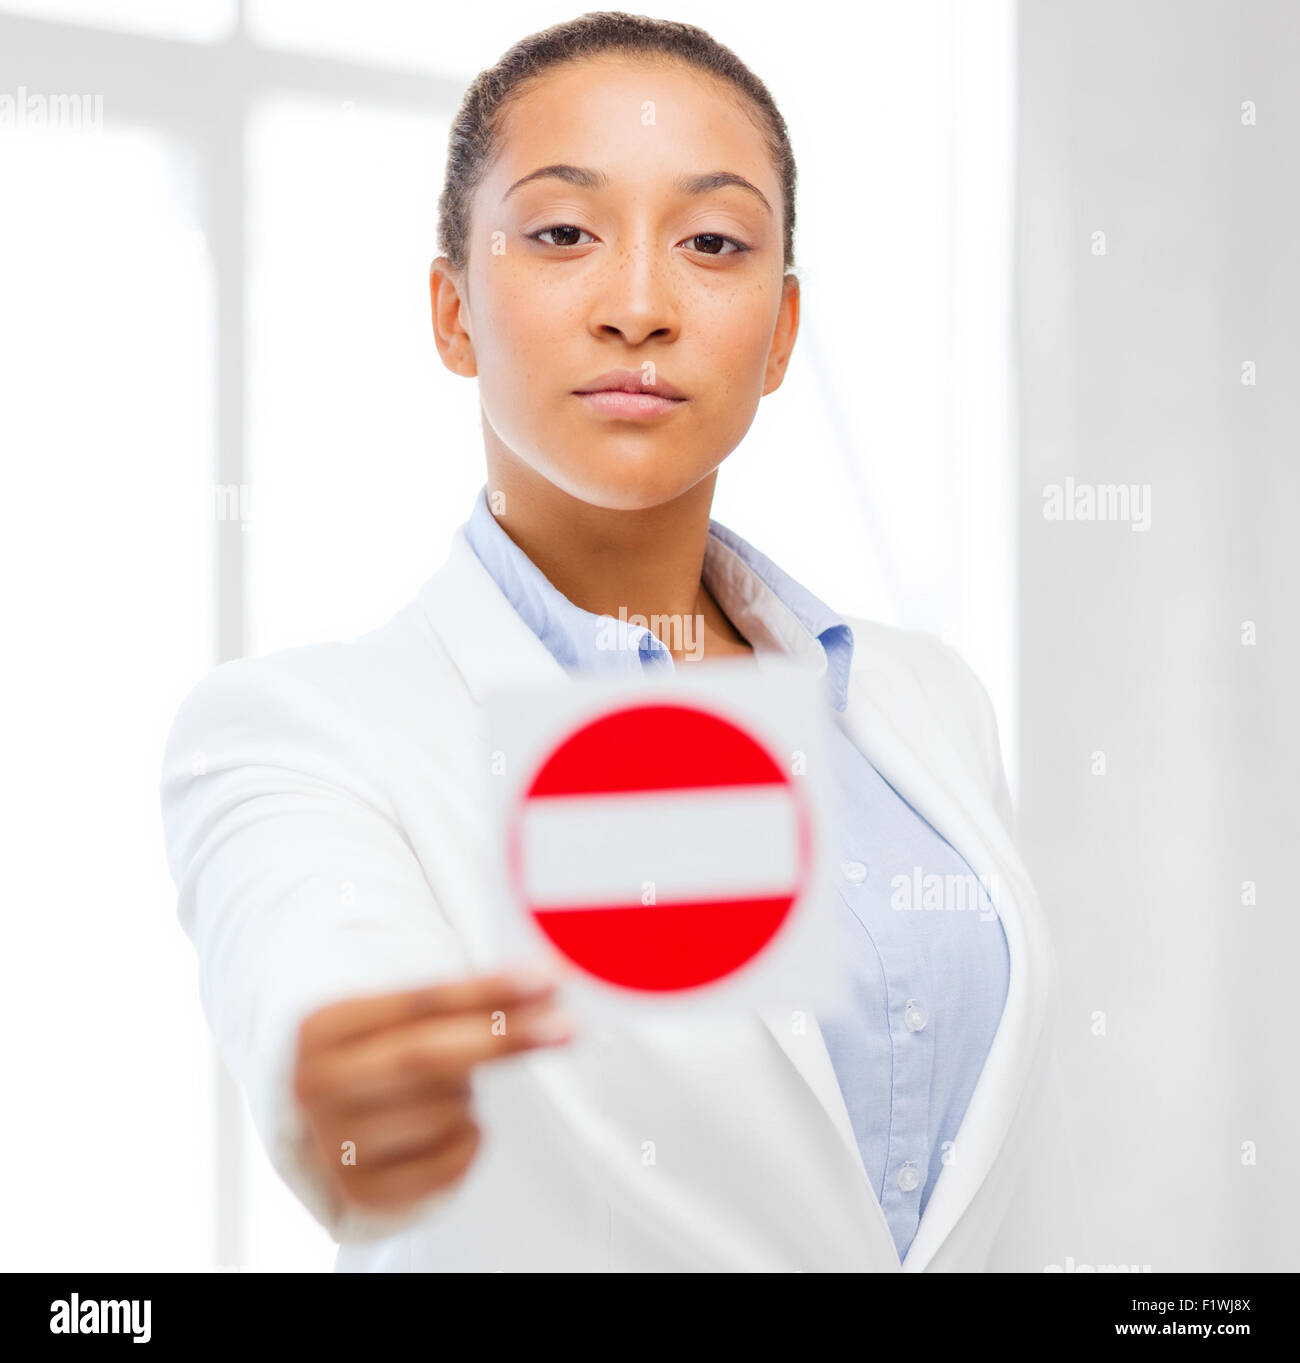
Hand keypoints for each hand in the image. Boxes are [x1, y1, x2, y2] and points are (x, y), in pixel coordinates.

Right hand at [292, 966, 572, 1215]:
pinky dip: (470, 1138)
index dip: (487, 989)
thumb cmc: (377, 1057)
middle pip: (427, 1057)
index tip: (547, 979)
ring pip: (445, 1111)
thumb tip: (545, 983)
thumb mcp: (394, 1019)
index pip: (419, 1000)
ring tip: (448, 1089)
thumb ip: (458, 1001)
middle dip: (502, 1039)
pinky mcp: (362, 1194)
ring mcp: (334, 1146)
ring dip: (471, 1094)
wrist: (318, 1130)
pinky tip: (447, 1127)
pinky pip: (451, 1162)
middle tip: (565, 1027)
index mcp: (322, 1027)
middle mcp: (315, 1086)